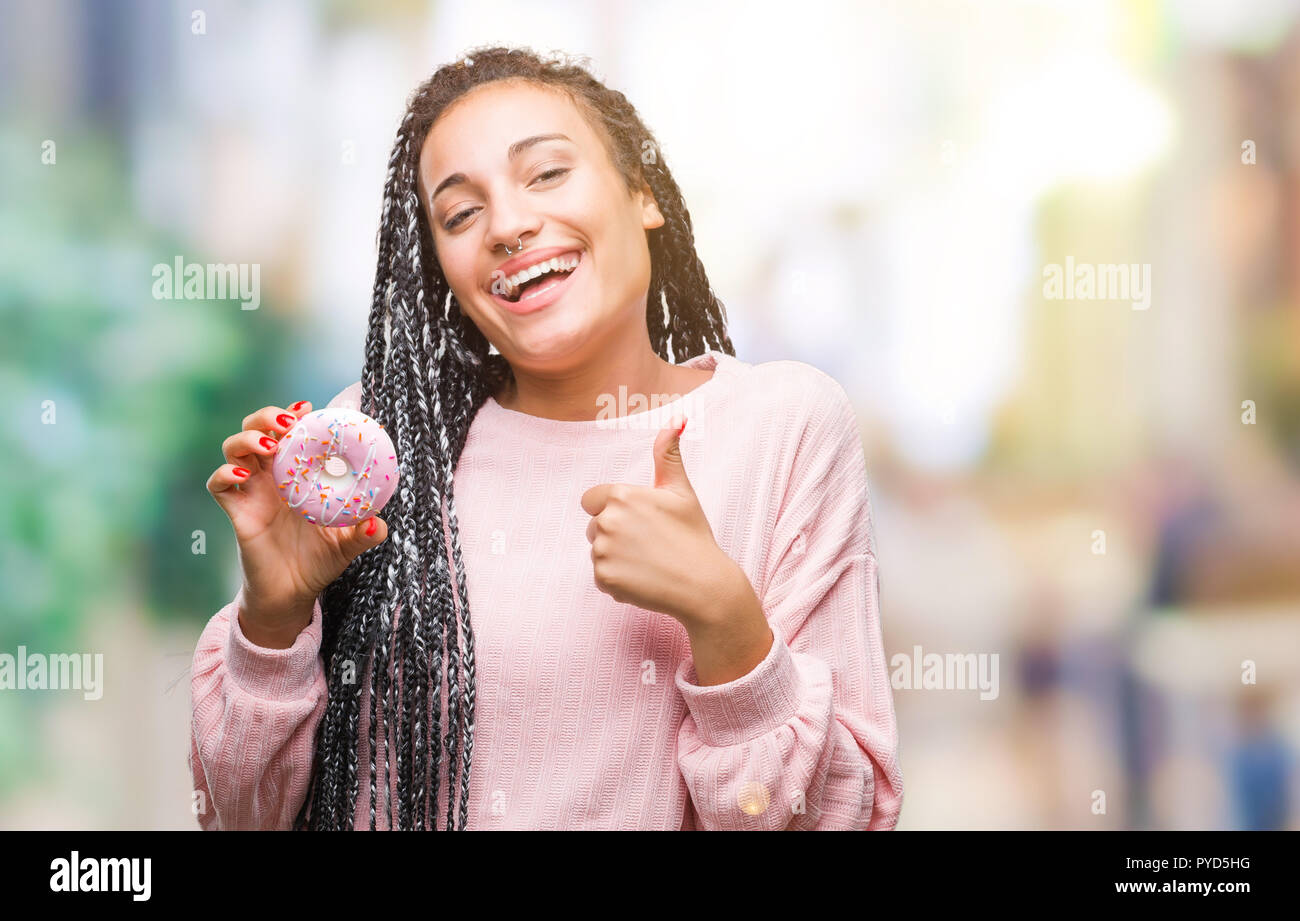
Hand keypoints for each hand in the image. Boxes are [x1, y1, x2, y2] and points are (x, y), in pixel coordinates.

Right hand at [206, 399, 387, 646]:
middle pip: (256, 429)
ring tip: (268, 445)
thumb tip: (380, 525)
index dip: (295, 415)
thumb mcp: (347, 545)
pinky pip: (219, 484)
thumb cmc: (319, 561)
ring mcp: (252, 491)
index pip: (290, 433)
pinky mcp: (237, 511)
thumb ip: (364, 534)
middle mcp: (272, 476)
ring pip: (234, 448)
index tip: (309, 408)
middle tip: (287, 423)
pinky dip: (224, 473)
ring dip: (247, 438)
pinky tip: (241, 474)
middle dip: (267, 416)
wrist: (292, 594)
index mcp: (298, 474)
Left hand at [580, 417, 740, 630]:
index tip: (639, 520)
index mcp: (621, 496)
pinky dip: (618, 580)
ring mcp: (603, 552)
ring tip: (648, 561)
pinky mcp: (603, 579)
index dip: (613, 509)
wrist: (703, 585)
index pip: (591, 500)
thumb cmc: (693, 535)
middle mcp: (607, 521)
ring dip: (616, 557)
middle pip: (594, 526)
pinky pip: (601, 576)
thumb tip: (678, 418)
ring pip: (598, 551)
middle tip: (649, 543)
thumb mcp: (681, 491)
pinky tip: (644, 578)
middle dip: (615, 533)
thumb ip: (668, 453)